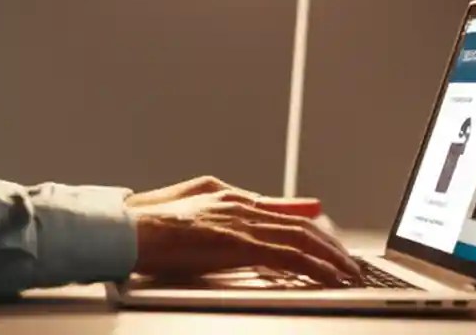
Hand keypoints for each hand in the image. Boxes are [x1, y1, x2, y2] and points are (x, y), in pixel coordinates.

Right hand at [126, 178, 361, 286]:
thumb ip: (223, 205)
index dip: (308, 221)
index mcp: (227, 197)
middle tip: (350, 264)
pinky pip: (287, 255)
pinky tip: (329, 277)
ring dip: (330, 257)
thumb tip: (244, 208)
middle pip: (298, 224)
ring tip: (350, 274)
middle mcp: (238, 205)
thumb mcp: (189, 205)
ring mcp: (239, 222)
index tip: (328, 232)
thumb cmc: (146, 222)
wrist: (125, 229)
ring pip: (299, 238)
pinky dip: (313, 266)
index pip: (279, 211)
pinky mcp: (237, 243)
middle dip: (329, 245)